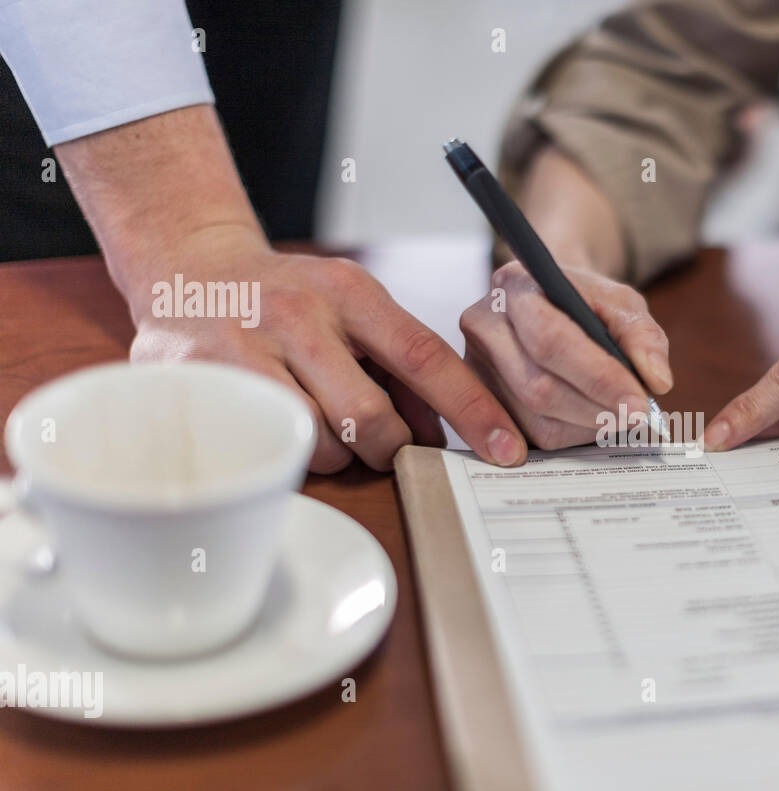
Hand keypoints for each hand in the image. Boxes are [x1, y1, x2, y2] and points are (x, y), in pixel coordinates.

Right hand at [127, 223, 527, 472]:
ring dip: (331, 453)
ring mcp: (245, 347)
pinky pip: (268, 447)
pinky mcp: (202, 380)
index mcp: (349, 292)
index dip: (474, 410)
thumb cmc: (288, 300)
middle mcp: (298, 315)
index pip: (425, 356)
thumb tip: (439, 434)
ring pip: (318, 444)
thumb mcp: (351, 310)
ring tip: (314, 419)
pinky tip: (276, 422)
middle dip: (385, 446)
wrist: (188, 267)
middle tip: (376, 441)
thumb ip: (400, 367)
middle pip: (369, 418)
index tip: (509, 450)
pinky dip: (286, 451)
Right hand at [460, 260, 672, 448]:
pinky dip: (572, 434)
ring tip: (617, 412)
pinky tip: (591, 417)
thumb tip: (657, 379)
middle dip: (597, 408)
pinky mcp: (482, 402)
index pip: (551, 339)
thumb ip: (644, 335)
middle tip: (637, 414)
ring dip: (587, 425)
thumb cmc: (584, 302)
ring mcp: (476, 368)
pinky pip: (530, 435)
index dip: (598, 377)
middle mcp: (484, 326)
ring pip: (535, 419)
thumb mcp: (621, 303)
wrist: (547, 303)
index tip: (639, 402)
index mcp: (514, 287)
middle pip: (539, 387)